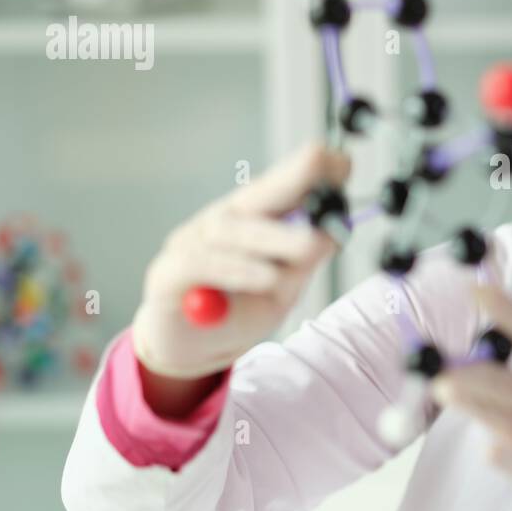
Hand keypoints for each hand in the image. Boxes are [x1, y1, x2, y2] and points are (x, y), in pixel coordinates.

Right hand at [131, 141, 348, 379]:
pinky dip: (238, 270)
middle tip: (325, 172)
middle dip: (293, 177)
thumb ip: (303, 260)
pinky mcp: (168, 273)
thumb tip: (333, 231)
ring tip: (312, 247)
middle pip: (257, 194)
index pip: (281, 186)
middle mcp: (221, 222)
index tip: (343, 162)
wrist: (192, 348)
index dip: (309, 171)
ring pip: (233, 229)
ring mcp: (191, 243)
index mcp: (252, 219)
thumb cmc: (238, 309)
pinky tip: (265, 277)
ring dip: (277, 238)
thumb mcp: (283, 287)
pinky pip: (202, 263)